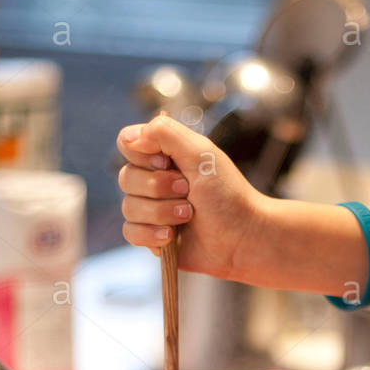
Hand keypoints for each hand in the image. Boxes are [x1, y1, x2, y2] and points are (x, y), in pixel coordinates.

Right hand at [116, 114, 268, 279]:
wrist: (243, 237)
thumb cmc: (228, 194)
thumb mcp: (200, 152)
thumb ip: (164, 132)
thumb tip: (130, 138)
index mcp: (164, 156)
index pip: (127, 143)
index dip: (142, 154)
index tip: (168, 162)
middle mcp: (155, 181)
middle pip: (126, 177)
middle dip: (159, 187)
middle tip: (188, 191)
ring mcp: (152, 210)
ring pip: (128, 207)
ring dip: (162, 212)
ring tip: (189, 215)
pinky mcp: (153, 237)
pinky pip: (131, 233)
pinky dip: (151, 234)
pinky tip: (172, 236)